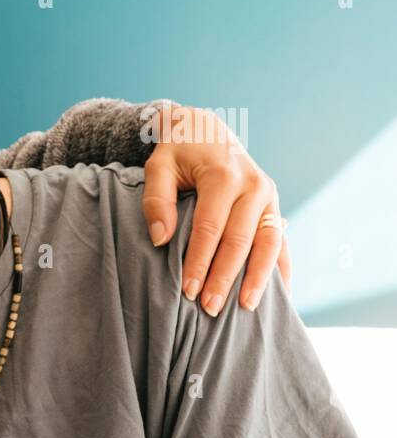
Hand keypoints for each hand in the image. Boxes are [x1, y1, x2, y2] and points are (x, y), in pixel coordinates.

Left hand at [140, 105, 289, 314]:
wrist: (205, 128)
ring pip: (269, 244)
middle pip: (240, 241)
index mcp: (224, 175)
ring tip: (245, 309)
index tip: (187, 290)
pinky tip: (281, 293)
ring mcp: (269, 197)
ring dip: (258, 278)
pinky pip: (282, 240)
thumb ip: (156, 200)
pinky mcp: (274, 206)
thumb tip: (161, 239)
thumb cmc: (177, 151)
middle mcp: (254, 186)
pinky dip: (282, 267)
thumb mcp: (158, 166)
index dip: (199, 261)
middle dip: (225, 277)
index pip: (210, 228)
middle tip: (210, 309)